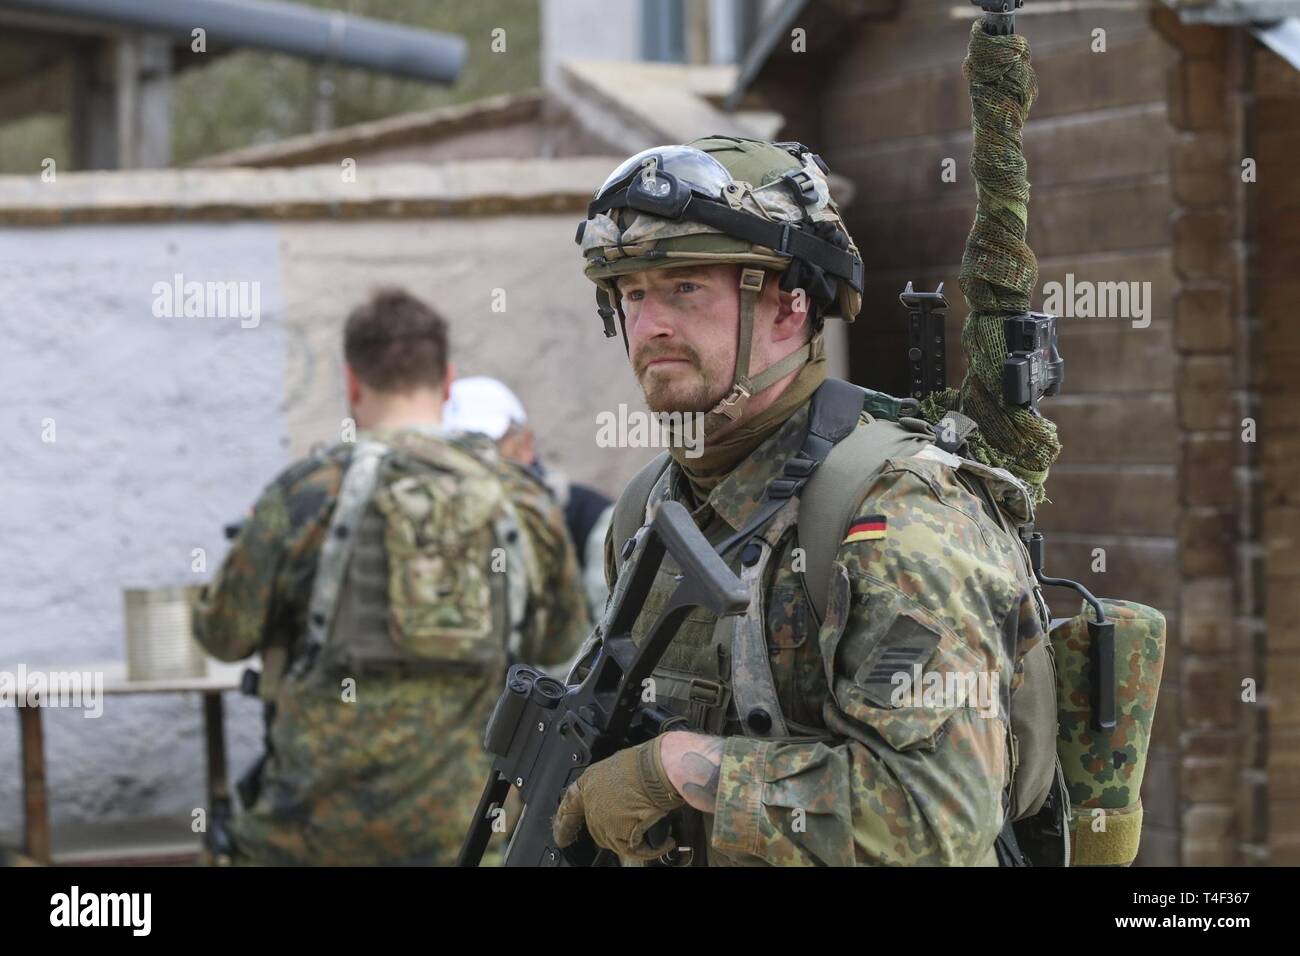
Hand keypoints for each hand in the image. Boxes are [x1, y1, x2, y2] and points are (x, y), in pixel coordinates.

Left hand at [552, 736, 684, 860]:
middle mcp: (591, 803)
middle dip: (615, 829)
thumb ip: (612, 787)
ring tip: (653, 825)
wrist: (658, 768)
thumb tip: (620, 798)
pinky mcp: (617, 833)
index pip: (569, 807)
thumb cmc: (646, 762)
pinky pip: (632, 849)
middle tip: (635, 823)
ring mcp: (602, 820)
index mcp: (588, 783)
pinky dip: (649, 848)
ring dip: (633, 838)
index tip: (561, 836)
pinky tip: (663, 841)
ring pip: (614, 840)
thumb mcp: (619, 767)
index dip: (565, 824)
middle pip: (596, 829)